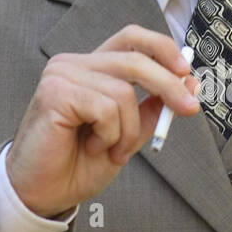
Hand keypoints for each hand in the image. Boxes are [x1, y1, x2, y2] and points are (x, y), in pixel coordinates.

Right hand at [5, 25, 200, 217]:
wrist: (42, 193)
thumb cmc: (78, 164)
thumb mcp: (128, 135)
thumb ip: (152, 109)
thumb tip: (188, 83)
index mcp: (92, 68)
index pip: (132, 39)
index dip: (163, 48)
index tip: (187, 71)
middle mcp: (75, 64)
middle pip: (136, 59)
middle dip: (169, 86)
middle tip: (189, 109)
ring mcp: (62, 75)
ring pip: (124, 92)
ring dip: (128, 131)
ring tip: (110, 150)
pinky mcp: (54, 92)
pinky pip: (106, 109)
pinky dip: (110, 135)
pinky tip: (91, 147)